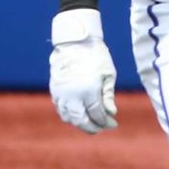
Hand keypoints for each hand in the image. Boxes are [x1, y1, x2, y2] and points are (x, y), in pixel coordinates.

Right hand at [49, 8, 116, 133]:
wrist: (75, 40)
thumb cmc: (96, 55)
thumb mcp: (108, 75)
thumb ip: (108, 96)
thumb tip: (111, 113)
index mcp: (89, 90)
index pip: (97, 115)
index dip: (106, 122)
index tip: (113, 123)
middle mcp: (73, 95)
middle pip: (82, 121)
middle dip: (93, 127)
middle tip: (102, 126)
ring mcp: (61, 94)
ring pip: (69, 118)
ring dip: (80, 123)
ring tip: (91, 122)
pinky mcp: (54, 90)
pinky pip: (60, 110)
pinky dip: (69, 116)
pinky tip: (78, 115)